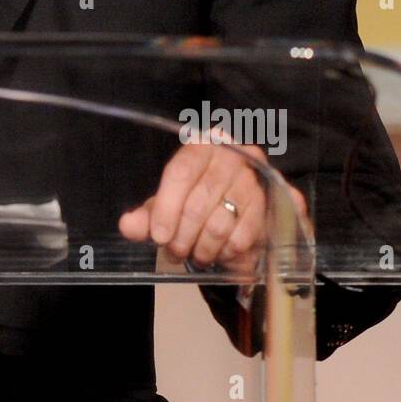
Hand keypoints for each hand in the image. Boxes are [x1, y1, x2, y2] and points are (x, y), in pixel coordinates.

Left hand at [118, 128, 308, 280]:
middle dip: (183, 235)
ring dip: (205, 247)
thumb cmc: (196, 200)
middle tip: (175, 253)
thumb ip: (147, 216)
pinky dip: (229, 251)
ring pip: (222, 221)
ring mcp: (254, 176)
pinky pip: (246, 234)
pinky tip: (221, 254)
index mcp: (200, 145)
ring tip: (197, 256)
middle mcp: (231, 154)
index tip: (159, 237)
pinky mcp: (273, 201)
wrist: (238, 203)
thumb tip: (128, 226)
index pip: (180, 173)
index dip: (166, 208)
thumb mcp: (168, 205)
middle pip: (200, 200)